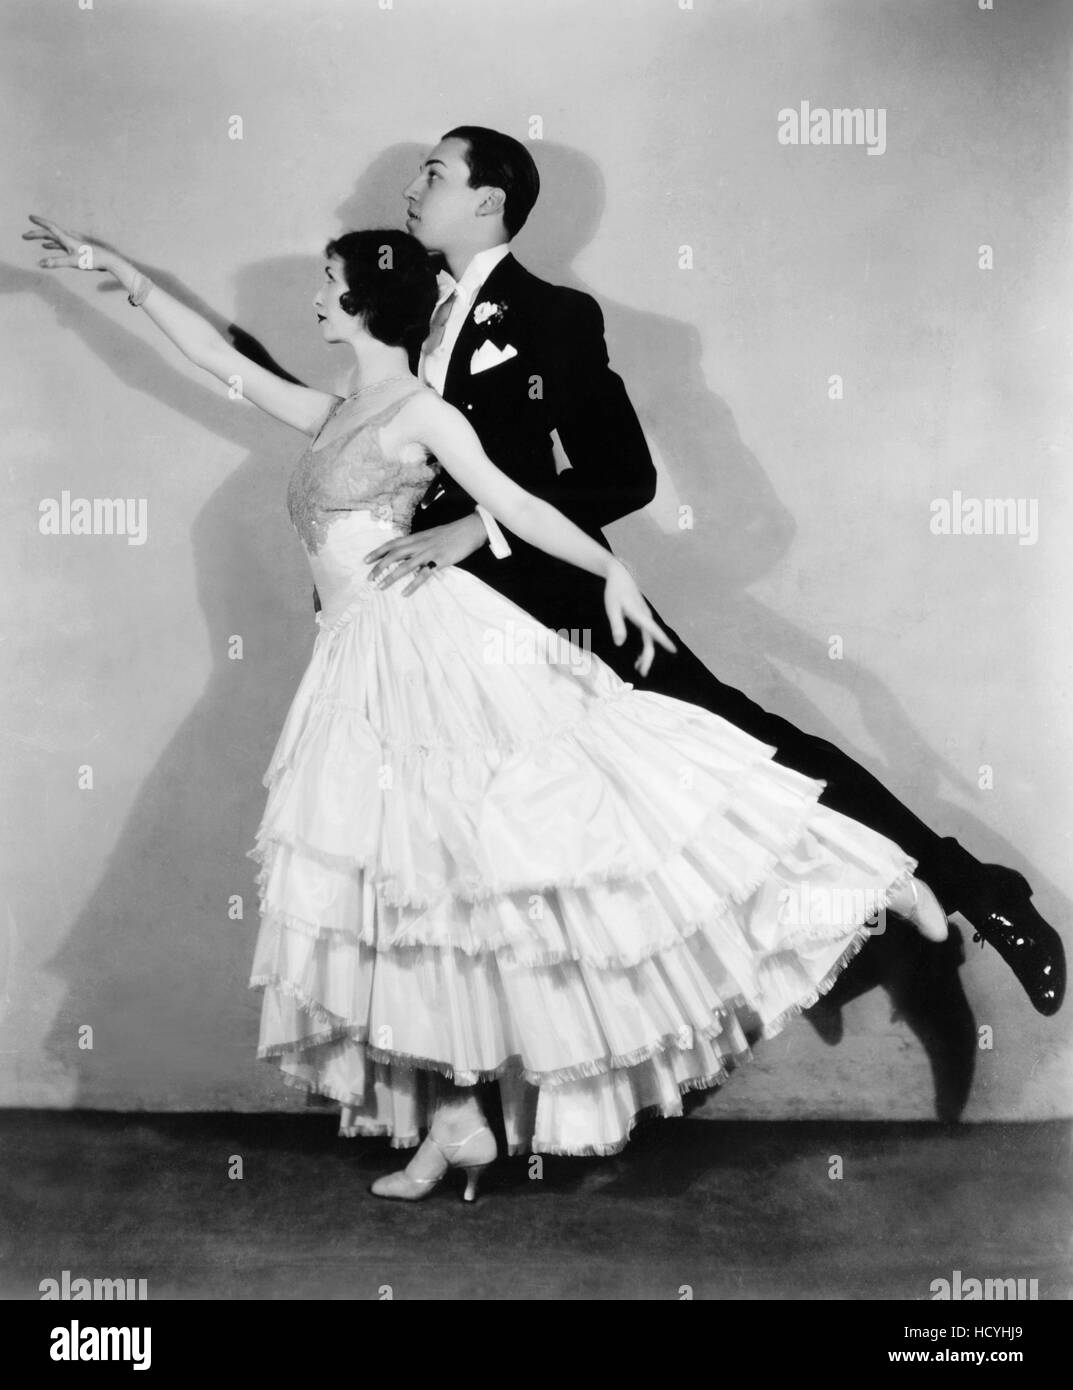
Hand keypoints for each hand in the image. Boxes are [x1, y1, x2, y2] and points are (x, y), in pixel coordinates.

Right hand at [23, 214, 116, 275]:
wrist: (108, 260)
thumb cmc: (92, 260)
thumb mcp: (73, 262)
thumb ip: (56, 262)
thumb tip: (40, 263)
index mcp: (67, 238)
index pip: (50, 227)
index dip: (40, 222)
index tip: (30, 216)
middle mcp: (68, 238)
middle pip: (48, 233)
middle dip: (35, 233)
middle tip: (23, 236)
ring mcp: (71, 243)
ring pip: (53, 238)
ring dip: (41, 238)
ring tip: (30, 238)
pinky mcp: (75, 248)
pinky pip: (59, 244)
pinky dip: (50, 244)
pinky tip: (46, 246)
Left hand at [365, 513, 487, 595]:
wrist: (469, 529)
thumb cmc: (451, 533)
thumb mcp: (431, 535)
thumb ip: (419, 543)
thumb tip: (409, 552)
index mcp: (417, 538)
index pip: (392, 544)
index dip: (378, 552)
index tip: (365, 560)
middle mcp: (419, 544)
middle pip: (394, 555)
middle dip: (379, 566)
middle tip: (369, 578)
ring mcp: (429, 553)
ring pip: (405, 566)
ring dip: (391, 577)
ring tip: (380, 587)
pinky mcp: (439, 561)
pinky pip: (423, 575)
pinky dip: (412, 585)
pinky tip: (404, 593)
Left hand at [603, 559, 676, 677]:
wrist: (619, 577)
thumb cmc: (614, 592)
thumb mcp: (612, 609)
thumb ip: (617, 625)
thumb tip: (620, 643)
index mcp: (640, 615)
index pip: (653, 631)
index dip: (663, 641)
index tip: (674, 650)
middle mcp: (646, 618)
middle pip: (651, 640)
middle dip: (648, 657)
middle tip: (642, 673)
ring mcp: (645, 618)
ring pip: (649, 640)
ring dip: (646, 655)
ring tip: (639, 669)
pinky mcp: (642, 619)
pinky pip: (647, 636)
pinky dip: (644, 648)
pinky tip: (638, 657)